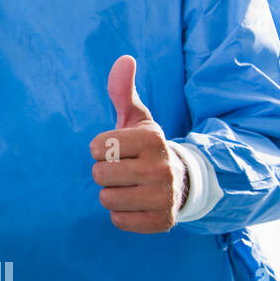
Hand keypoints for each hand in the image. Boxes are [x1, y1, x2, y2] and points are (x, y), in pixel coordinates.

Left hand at [89, 55, 187, 233]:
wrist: (181, 180)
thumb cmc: (145, 146)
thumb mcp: (136, 118)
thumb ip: (123, 91)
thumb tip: (124, 58)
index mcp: (153, 140)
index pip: (98, 147)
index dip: (101, 149)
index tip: (117, 149)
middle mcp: (163, 168)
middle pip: (100, 175)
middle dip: (105, 172)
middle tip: (123, 170)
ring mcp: (165, 197)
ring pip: (107, 199)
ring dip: (112, 194)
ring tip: (130, 186)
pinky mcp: (163, 222)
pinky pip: (118, 221)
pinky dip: (121, 214)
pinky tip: (136, 203)